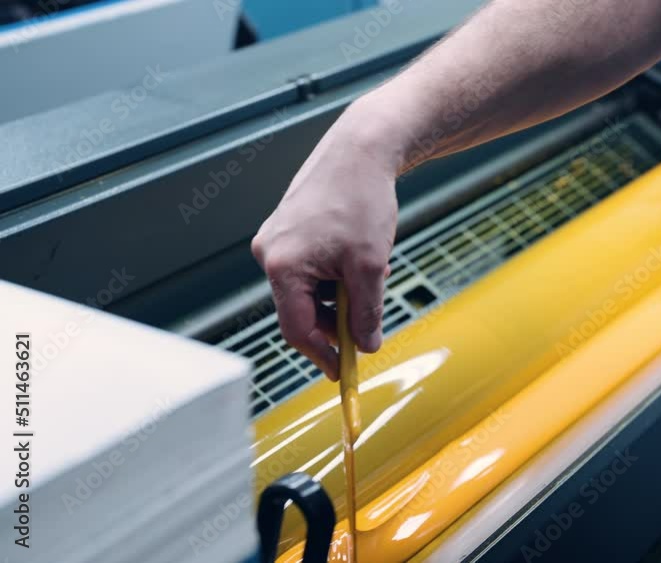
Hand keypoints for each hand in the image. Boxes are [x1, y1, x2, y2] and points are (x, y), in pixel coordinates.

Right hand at [252, 108, 399, 379]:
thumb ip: (365, 313)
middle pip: (299, 311)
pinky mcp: (287, 231)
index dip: (322, 355)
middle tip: (367, 326)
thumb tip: (365, 346)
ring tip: (370, 275)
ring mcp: (275, 240)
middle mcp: (269, 253)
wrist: (361, 150)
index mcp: (282, 265)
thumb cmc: (362, 200)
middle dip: (334, 322)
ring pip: (307, 290)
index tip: (343, 372)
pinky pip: (308, 269)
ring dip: (338, 297)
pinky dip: (334, 276)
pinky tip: (359, 260)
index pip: (296, 328)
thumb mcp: (371, 267)